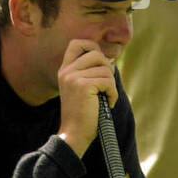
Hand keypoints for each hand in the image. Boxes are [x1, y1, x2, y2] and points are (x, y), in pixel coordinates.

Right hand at [57, 38, 117, 156]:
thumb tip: (111, 60)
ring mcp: (73, 77)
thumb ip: (89, 72)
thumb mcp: (81, 88)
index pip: (77, 43)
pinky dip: (113, 94)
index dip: (93, 47)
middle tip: (106, 86)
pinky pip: (108, 81)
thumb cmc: (82, 114)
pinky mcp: (83, 86)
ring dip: (111, 85)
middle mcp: (67, 71)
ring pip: (105, 69)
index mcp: (64, 70)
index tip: (100, 64)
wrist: (73, 134)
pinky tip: (107, 103)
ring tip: (106, 98)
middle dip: (107, 69)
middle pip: (96, 53)